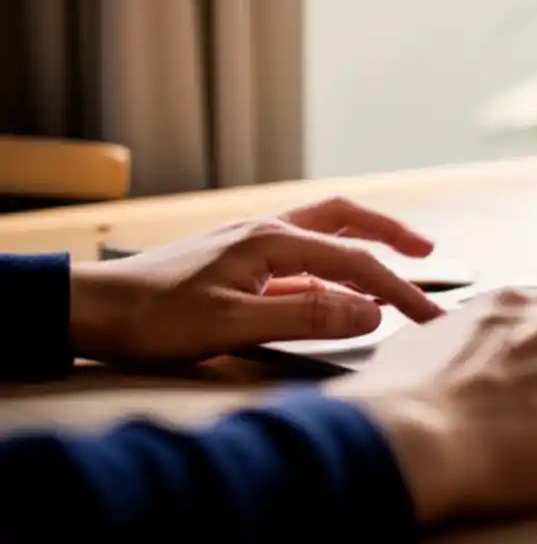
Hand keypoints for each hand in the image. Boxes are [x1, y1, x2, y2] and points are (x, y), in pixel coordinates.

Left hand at [68, 197, 441, 364]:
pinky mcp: (239, 263)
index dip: (400, 289)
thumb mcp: (235, 324)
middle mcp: (267, 232)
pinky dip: (331, 270)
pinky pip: (300, 258)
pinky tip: (335, 295)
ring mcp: (251, 245)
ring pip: (323, 233)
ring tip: (393, 269)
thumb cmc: (157, 317)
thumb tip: (372, 313)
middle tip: (427, 254)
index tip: (433, 316)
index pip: (355, 262)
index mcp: (272, 240)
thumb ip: (308, 316)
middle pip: (345, 219)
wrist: (95, 308)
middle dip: (390, 234)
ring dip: (362, 245)